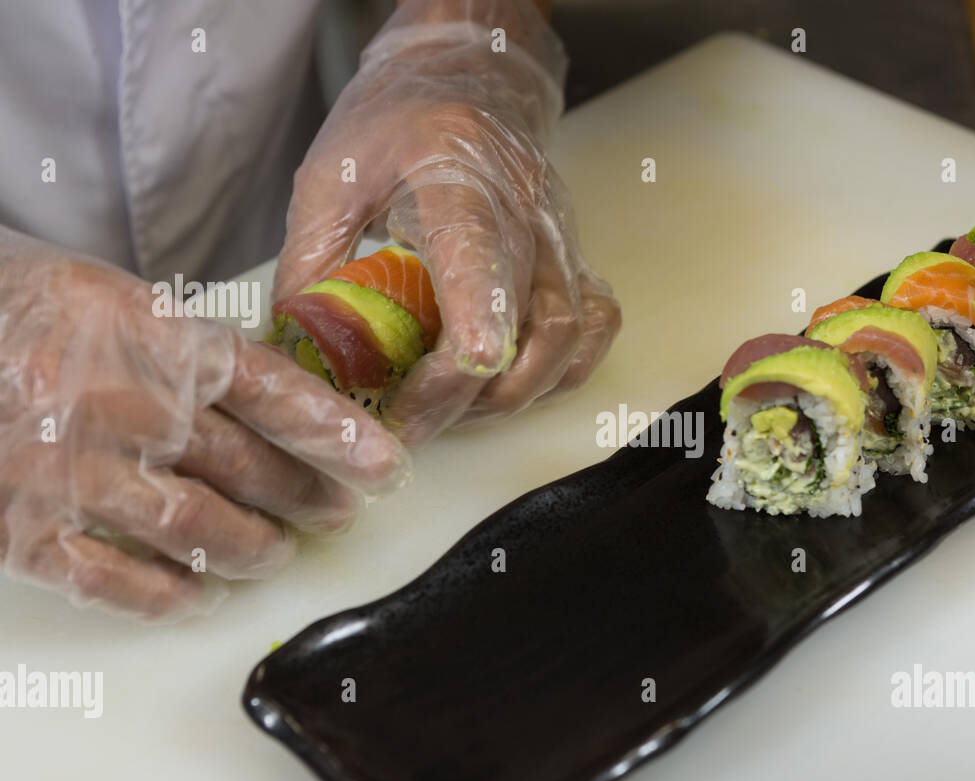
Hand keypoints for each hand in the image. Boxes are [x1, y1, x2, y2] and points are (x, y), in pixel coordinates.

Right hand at [0, 230, 409, 622]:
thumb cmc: (10, 303)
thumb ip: (181, 346)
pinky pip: (115, 579)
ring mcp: (69, 468)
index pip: (275, 391)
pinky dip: (168, 595)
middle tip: (337, 512)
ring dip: (253, 549)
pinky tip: (199, 597)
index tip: (384, 466)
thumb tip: (265, 398)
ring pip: (198, 529)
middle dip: (307, 497)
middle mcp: (122, 402)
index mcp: (151, 333)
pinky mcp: (19, 523)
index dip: (338, 435)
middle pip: (248, 466)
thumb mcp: (105, 294)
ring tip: (276, 554)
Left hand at [273, 0, 619, 443]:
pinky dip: (560, 373)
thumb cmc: (397, 126)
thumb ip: (311, 261)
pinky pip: (593, 332)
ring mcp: (560, 244)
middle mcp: (527, 218)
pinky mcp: (574, 263)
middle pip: (522, 325)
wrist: (469, 81)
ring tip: (450, 409)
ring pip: (566, 339)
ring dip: (512, 393)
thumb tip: (297, 347)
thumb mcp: (331, 177)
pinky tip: (509, 384)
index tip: (455, 375)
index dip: (474, 325)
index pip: (480, 259)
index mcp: (459, 183)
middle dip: (463, 392)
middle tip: (403, 421)